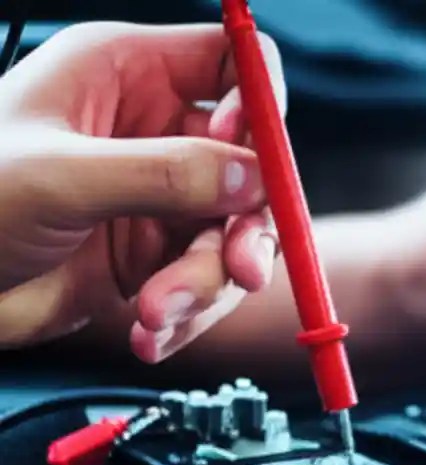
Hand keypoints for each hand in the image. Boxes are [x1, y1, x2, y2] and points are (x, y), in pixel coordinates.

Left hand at [0, 22, 283, 360]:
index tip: (248, 160)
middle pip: (254, 164)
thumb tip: (253, 178)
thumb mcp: (58, 177)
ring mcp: (160, 198)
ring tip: (157, 311)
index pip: (234, 64)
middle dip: (245, 226)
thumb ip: (163, 173)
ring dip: (207, 284)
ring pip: (235, 234)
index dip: (257, 106)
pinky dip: (187, 316)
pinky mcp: (155, 256)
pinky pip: (208, 285)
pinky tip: (149, 329)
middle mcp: (155, 132)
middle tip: (237, 268)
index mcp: (127, 75)